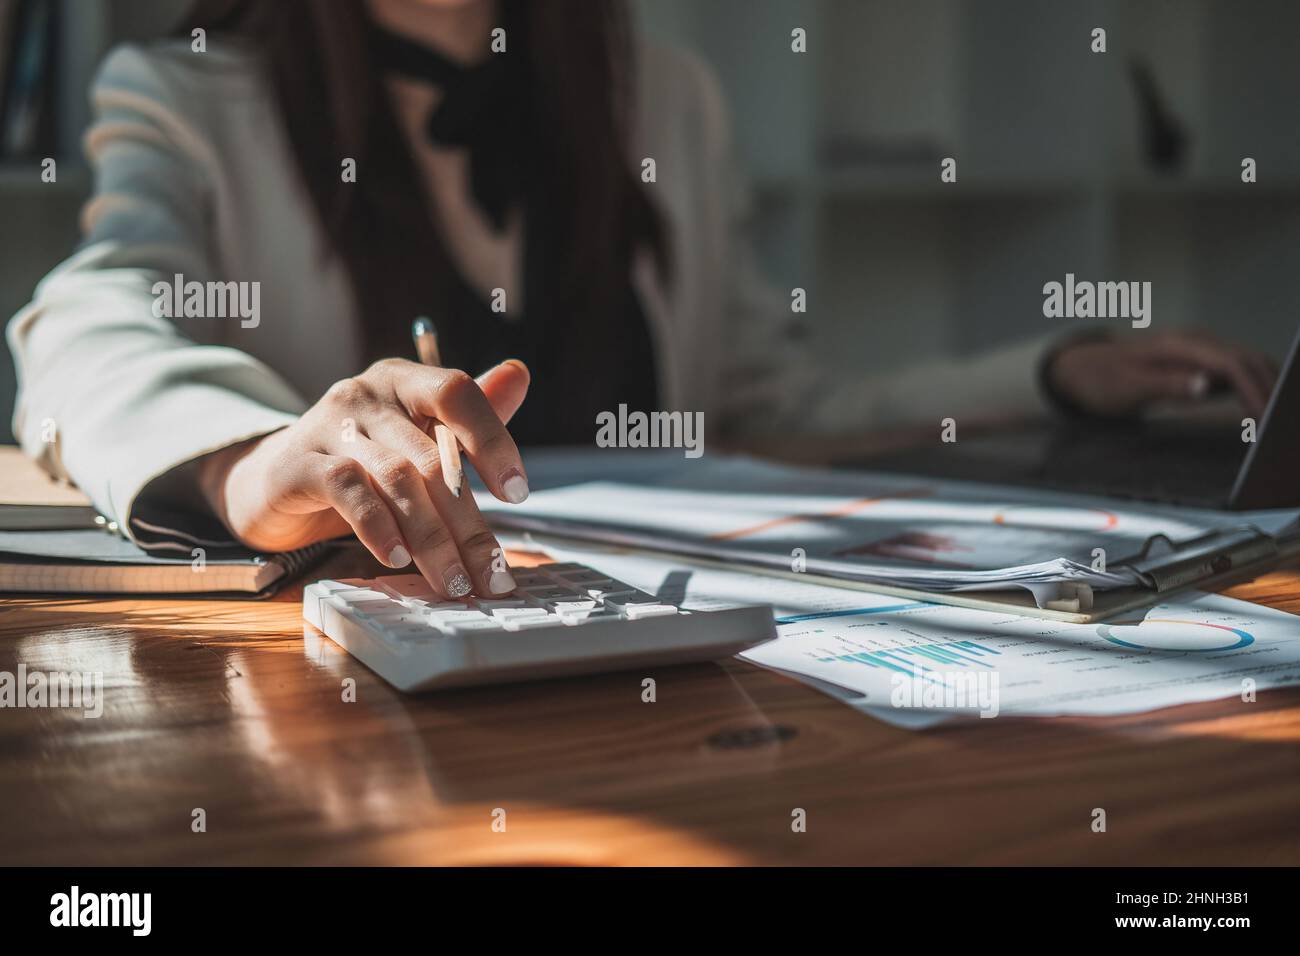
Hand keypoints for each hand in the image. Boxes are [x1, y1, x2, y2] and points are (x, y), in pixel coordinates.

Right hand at [198, 358, 531, 598]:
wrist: (271, 479)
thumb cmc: (359, 458)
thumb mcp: (415, 436)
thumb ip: (468, 415)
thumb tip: (520, 373)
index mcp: (404, 381)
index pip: (456, 393)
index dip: (492, 439)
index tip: (518, 493)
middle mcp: (366, 395)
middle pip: (432, 457)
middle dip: (468, 523)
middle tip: (493, 574)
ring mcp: (329, 426)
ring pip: (396, 479)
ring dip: (431, 538)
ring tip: (454, 581)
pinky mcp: (298, 465)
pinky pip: (347, 491)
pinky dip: (377, 526)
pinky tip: (396, 557)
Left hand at [1045, 329, 1276, 418]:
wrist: (1082, 368)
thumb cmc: (1102, 380)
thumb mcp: (1127, 388)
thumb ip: (1165, 385)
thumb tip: (1205, 384)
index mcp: (1179, 346)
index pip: (1230, 364)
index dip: (1254, 389)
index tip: (1265, 416)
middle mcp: (1194, 342)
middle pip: (1247, 360)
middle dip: (1269, 388)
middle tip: (1281, 425)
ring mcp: (1199, 350)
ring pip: (1247, 363)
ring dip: (1267, 385)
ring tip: (1278, 418)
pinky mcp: (1199, 362)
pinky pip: (1236, 370)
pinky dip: (1255, 386)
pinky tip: (1263, 409)